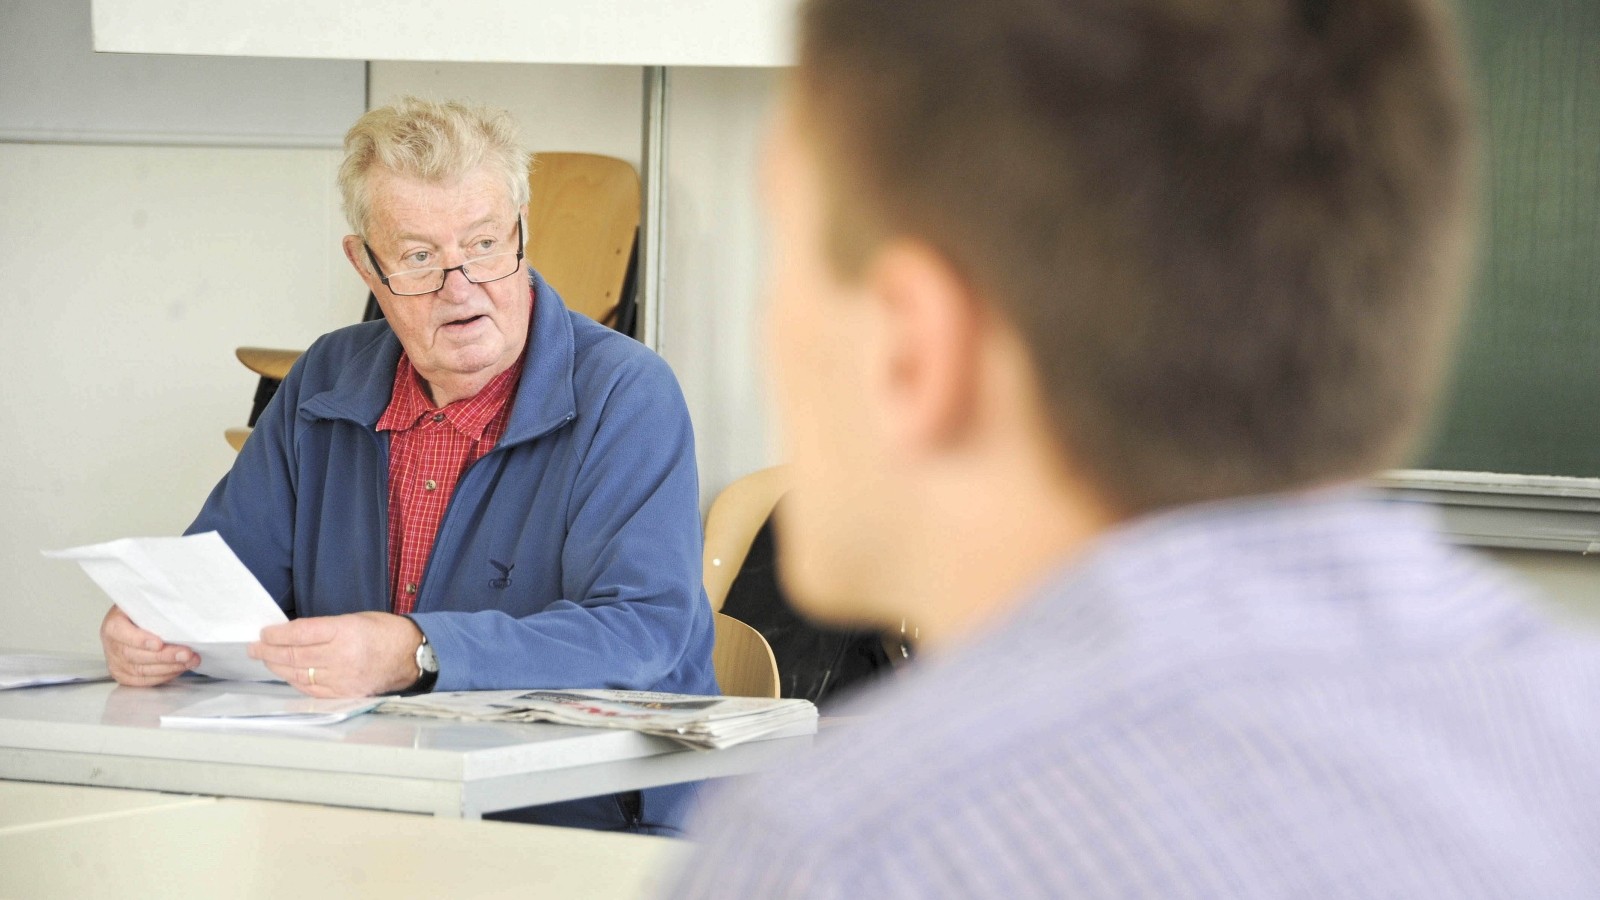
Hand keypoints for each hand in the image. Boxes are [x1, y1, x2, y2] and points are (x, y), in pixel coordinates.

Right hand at [100, 605, 197, 685]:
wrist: (133, 623)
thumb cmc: (141, 613)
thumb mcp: (144, 603)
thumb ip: (156, 609)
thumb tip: (179, 611)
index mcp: (113, 624)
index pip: (121, 633)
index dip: (140, 640)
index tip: (159, 643)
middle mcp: (112, 645)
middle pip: (135, 655)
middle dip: (164, 656)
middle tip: (186, 653)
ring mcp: (116, 662)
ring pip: (142, 670)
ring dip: (169, 667)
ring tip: (189, 661)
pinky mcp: (123, 675)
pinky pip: (144, 681)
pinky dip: (164, 676)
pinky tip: (178, 668)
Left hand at [249, 612, 423, 697]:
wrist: (411, 656)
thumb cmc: (385, 632)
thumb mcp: (354, 619)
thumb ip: (324, 628)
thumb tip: (292, 635)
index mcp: (346, 632)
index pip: (300, 634)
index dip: (277, 634)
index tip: (263, 633)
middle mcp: (342, 656)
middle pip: (295, 655)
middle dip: (269, 651)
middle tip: (254, 648)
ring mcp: (342, 678)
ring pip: (299, 673)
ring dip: (277, 666)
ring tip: (265, 659)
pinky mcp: (344, 693)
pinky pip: (311, 689)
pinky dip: (295, 681)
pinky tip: (286, 674)